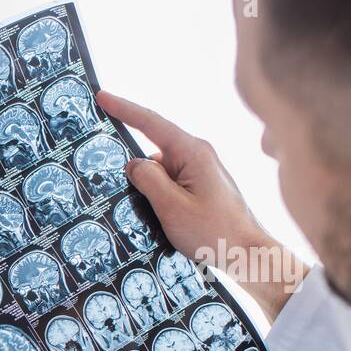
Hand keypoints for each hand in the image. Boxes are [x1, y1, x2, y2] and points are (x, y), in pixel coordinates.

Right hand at [96, 90, 308, 320]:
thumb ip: (148, 179)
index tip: (102, 97)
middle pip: (153, 150)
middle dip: (134, 168)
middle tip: (120, 189)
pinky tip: (158, 220)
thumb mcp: (172, 207)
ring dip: (148, 190)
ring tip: (151, 218)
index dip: (124, 109)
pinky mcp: (200, 186)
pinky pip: (169, 184)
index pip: (152, 123)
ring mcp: (200, 171)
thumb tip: (133, 163)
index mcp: (193, 152)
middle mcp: (198, 155)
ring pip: (160, 171)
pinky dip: (158, 198)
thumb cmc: (215, 232)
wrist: (248, 253)